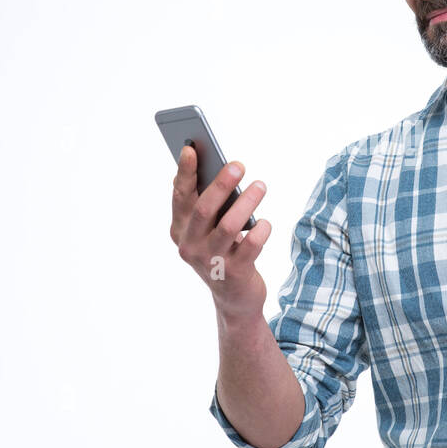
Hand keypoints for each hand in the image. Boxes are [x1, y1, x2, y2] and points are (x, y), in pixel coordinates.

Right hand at [170, 144, 273, 319]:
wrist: (234, 299)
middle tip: (238, 165)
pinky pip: (250, 245)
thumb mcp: (208, 229)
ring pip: (229, 226)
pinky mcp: (234, 273)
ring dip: (246, 202)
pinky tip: (266, 223)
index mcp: (180, 230)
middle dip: (220, 184)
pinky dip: (260, 230)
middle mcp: (190, 246)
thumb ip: (206, 203)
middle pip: (203, 209)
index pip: (180, 197)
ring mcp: (211, 261)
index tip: (191, 148)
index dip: (185, 173)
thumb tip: (213, 167)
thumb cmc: (222, 251)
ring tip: (260, 185)